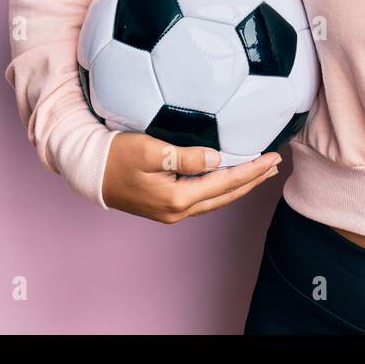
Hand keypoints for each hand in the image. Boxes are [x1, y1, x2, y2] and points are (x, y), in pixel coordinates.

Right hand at [102, 132, 282, 222]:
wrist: (88, 172)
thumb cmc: (116, 156)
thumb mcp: (150, 151)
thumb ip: (186, 157)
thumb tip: (217, 159)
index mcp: (178, 199)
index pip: (226, 183)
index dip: (253, 170)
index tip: (274, 157)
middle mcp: (178, 211)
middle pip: (226, 196)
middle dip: (253, 180)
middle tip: (275, 166)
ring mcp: (171, 212)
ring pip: (216, 200)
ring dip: (239, 185)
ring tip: (259, 173)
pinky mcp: (164, 207)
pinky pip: (203, 199)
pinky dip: (222, 188)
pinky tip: (228, 179)